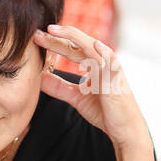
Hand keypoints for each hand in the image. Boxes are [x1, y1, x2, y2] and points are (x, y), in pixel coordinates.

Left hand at [33, 24, 149, 149]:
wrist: (124, 129)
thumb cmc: (105, 112)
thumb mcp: (76, 97)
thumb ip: (59, 87)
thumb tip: (38, 78)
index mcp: (94, 64)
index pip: (72, 49)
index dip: (54, 43)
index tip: (36, 39)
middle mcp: (102, 62)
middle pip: (77, 45)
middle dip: (57, 38)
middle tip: (37, 34)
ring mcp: (110, 68)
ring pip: (91, 46)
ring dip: (72, 37)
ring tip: (54, 31)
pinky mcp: (117, 79)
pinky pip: (112, 62)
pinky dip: (105, 52)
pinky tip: (95, 44)